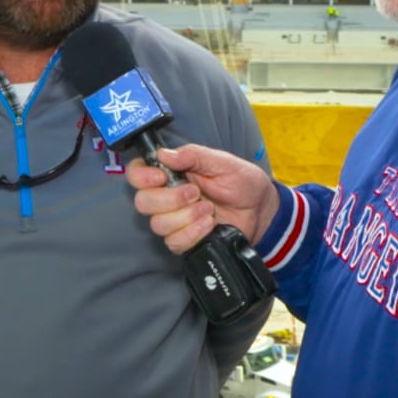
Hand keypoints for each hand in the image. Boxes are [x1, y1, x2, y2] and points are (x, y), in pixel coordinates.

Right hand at [124, 145, 279, 254]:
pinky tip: (209, 225)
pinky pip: (174, 243)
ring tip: (208, 209)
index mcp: (171, 172)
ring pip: (158, 225)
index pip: (137, 173)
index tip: (162, 177)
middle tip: (195, 193)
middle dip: (170, 199)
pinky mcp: (184, 240)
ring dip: (185, 217)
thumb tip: (163, 154)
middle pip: (143, 203)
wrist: (260, 210)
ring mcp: (174, 220)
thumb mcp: (221, 161)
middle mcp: (167, 196)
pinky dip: (192, 234)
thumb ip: (193, 155)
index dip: (142, 177)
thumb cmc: (241, 181)